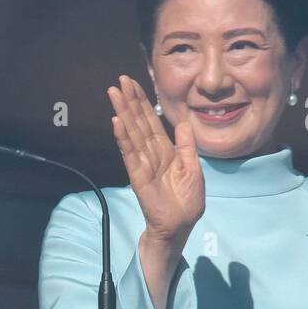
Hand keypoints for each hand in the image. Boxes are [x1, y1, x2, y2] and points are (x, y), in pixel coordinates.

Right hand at [108, 75, 204, 246]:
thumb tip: (183, 123)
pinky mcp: (139, 177)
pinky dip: (123, 138)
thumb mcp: (193, 169)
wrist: (180, 227)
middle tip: (119, 81)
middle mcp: (151, 154)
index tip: (134, 84)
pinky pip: (130, 155)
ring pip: (132, 134)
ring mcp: (143, 165)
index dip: (143, 103)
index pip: (151, 122)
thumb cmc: (186, 202)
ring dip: (123, 113)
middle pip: (138, 123)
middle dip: (130, 101)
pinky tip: (117, 122)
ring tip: (114, 94)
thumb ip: (187, 146)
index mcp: (165, 151)